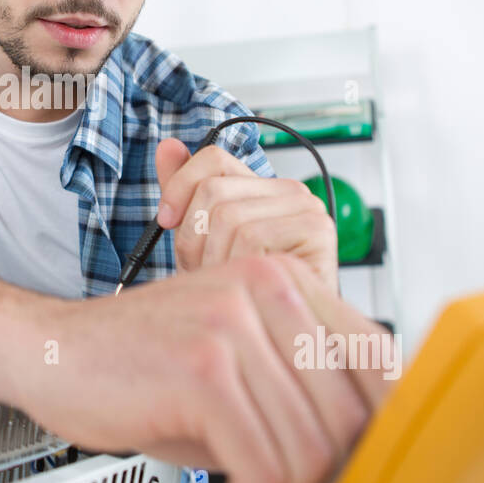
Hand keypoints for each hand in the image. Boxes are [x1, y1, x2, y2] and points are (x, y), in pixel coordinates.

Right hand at [14, 253, 399, 482]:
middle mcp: (269, 287)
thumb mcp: (233, 374)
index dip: (377, 435)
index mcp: (285, 280)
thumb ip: (295, 398)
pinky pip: (263, 466)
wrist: (47, 352)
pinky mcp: (204, 366)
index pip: (379, 363)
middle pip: (354, 416)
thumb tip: (361, 460)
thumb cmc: (134, 367)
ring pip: (312, 449)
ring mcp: (237, 323)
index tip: (350, 479)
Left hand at [154, 138, 338, 296]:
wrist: (281, 336)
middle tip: (202, 268)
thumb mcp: (200, 242)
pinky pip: (252, 238)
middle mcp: (290, 191)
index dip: (180, 186)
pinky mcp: (318, 232)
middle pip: (214, 190)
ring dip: (213, 260)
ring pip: (229, 218)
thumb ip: (185, 194)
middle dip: (193, 237)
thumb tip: (167, 145)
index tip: (165, 220)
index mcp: (263, 187)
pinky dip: (235, 267)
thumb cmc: (242, 293)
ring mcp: (308, 209)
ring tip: (225, 284)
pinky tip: (246, 288)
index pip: (213, 158)